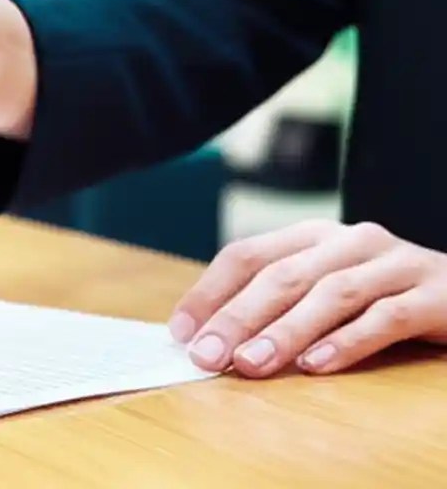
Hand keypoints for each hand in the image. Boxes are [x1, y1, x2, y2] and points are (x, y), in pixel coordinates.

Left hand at [169, 219, 446, 376]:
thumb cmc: (383, 296)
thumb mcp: (325, 289)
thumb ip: (276, 305)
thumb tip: (207, 340)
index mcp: (313, 236)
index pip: (247, 254)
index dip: (210, 292)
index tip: (180, 332)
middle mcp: (351, 241)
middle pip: (283, 276)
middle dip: (238, 317)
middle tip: (207, 355)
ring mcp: (395, 265)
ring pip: (331, 294)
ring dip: (285, 331)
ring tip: (251, 364)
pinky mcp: (435, 295)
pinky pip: (386, 318)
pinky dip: (348, 342)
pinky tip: (317, 365)